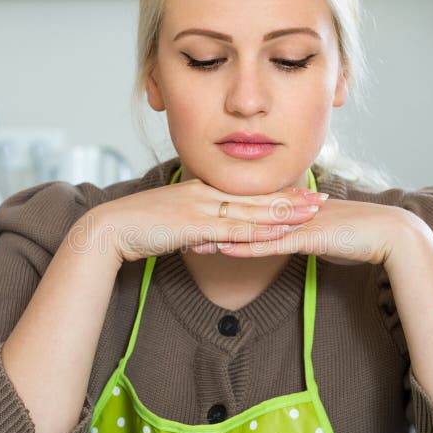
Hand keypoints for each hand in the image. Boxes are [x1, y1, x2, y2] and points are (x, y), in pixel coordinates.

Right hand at [67, 179, 328, 263]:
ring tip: (312, 213)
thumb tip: (213, 240)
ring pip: (251, 210)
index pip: (247, 193)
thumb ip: (195, 229)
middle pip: (257, 197)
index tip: (302, 194)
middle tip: (322, 199)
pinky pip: (234, 228)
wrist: (110, 228)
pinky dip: (259, 229)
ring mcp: (200, 207)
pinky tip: (280, 231)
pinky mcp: (193, 223)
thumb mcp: (172, 224)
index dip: (277, 193)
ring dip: (284, 212)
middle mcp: (205, 194)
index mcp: (201, 191)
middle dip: (292, 199)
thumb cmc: (136, 227)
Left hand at [197, 195, 412, 267]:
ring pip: (251, 228)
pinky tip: (224, 250)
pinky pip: (270, 244)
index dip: (222, 212)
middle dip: (212, 221)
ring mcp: (297, 222)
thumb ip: (304, 235)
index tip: (197, 216)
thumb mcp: (325, 235)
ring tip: (191, 241)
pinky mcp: (307, 238)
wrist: (389, 233)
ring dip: (221, 236)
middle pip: (243, 215)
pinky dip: (246, 247)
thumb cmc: (360, 236)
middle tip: (181, 226)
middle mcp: (290, 211)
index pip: (250, 209)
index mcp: (292, 207)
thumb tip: (291, 239)